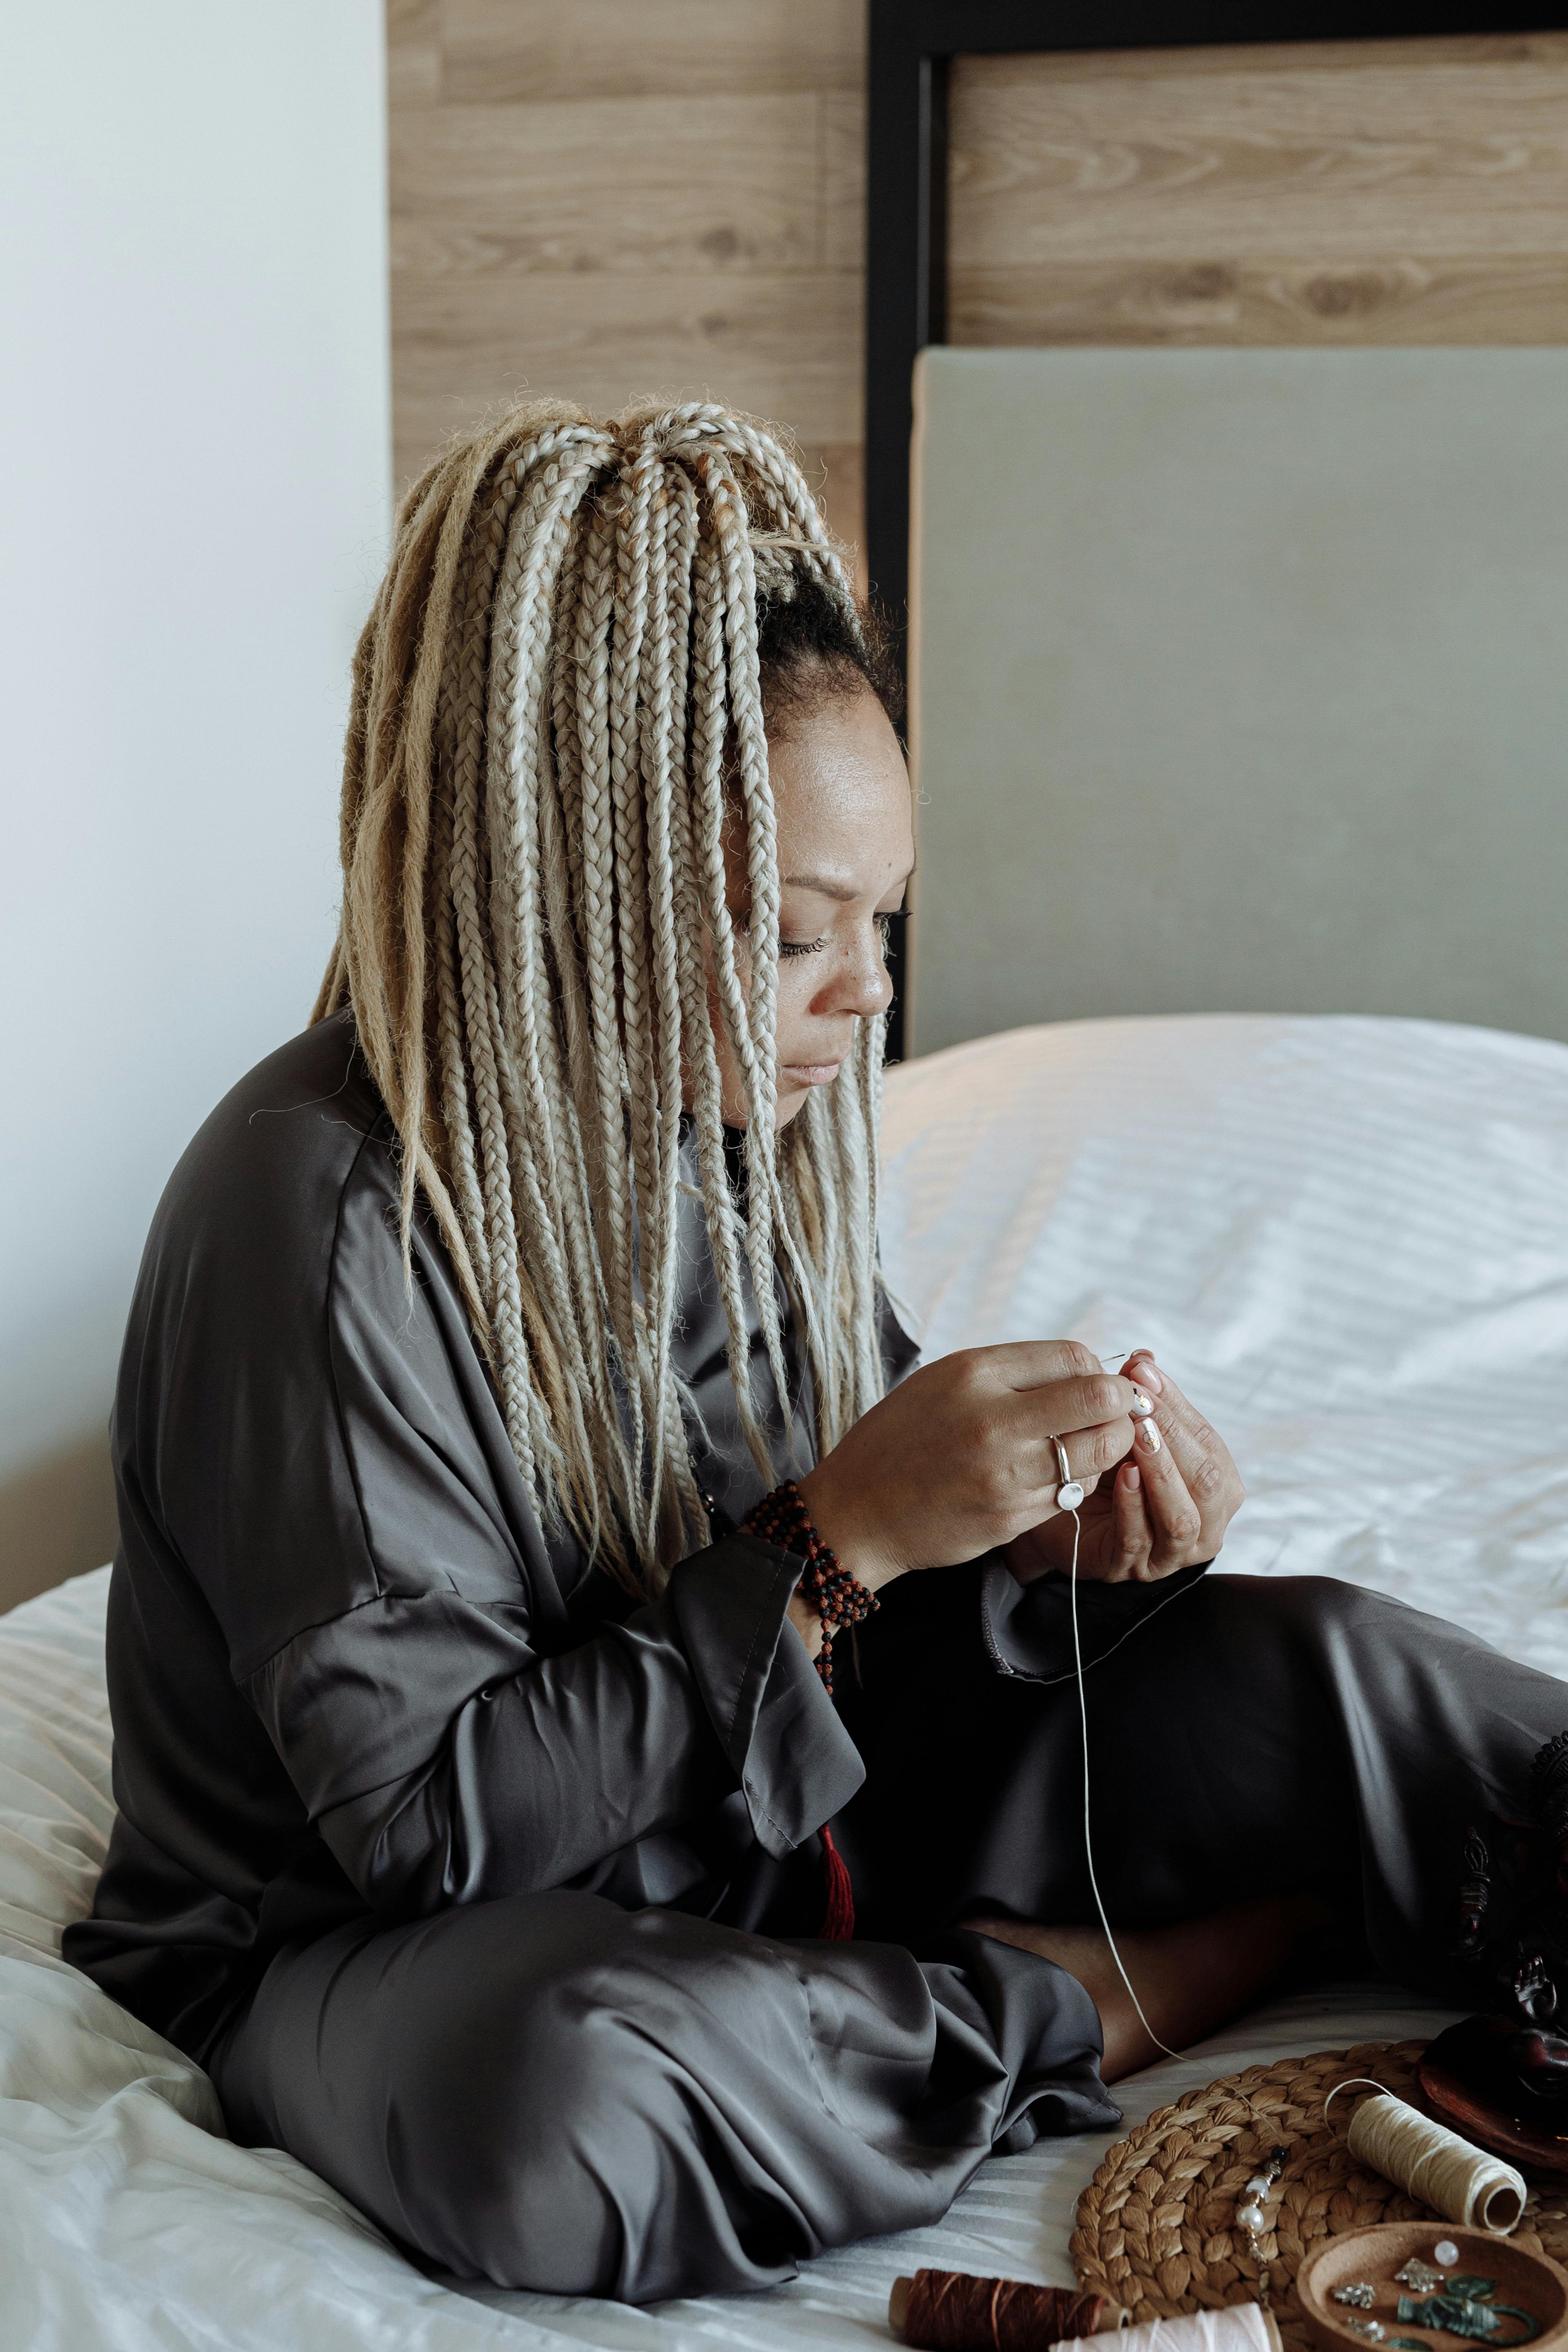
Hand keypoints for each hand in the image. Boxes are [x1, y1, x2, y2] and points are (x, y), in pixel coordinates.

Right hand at [796, 1341, 1141, 1591]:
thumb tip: (1084, 1369)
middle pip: (1098, 1400)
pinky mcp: (1011, 1517)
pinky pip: (1073, 1493)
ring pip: (1098, 1451)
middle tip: (1119, 1411)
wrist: (858, 1511)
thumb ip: (1011, 1373)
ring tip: (1090, 1442)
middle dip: (1122, 1404)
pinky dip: (1080, 1481)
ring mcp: (1005, 1474)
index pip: (1073, 1357)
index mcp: (973, 1373)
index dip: (1098, 1369)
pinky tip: (1059, 1474)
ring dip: (1108, 1445)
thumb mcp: (944, 1381)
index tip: (1096, 1381)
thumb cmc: (901, 1438)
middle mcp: (993, 1420)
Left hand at [1005, 1351, 1244, 1585]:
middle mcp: (1206, 1521)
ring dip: (1160, 1474)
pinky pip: (1139, 1541)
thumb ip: (1143, 1399)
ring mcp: (1173, 1552)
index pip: (1208, 1441)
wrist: (1060, 1515)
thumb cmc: (1106, 1469)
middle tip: (1140, 1403)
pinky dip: (1133, 1508)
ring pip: (1181, 1517)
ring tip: (1136, 1439)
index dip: (1177, 1405)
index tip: (1142, 1372)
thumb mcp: (1126, 1431)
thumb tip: (1145, 1357)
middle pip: (1206, 1480)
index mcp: (1217, 1483)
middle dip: (1173, 1437)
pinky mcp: (1134, 1569)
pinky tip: (1121, 1478)